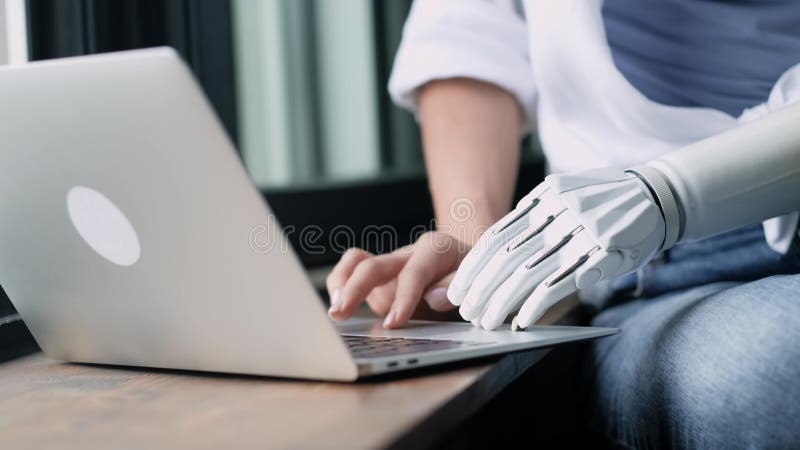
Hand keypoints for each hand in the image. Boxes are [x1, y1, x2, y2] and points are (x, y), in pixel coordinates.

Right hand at [327, 232, 470, 327]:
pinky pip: (353, 270)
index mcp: (434, 249)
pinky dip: (342, 285)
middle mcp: (407, 254)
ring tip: (335, 309)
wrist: (469, 263)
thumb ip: (456, 287)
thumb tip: (433, 297)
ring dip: (342, 285)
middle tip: (341, 312)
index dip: (403, 299)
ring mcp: (390, 266)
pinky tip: (338, 306)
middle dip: (356, 288)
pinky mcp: (380, 278)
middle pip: (374, 264)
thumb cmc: (472, 273)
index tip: (393, 323)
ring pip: (356, 263)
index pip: (413, 273)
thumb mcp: (477, 278)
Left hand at [447, 167, 664, 329]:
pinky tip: (521, 320)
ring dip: (501, 302)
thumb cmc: (608, 200)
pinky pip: (559, 284)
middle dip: (480, 288)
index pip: (497, 236)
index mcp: (544, 197)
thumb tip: (499, 247)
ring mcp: (579, 233)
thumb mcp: (568, 193)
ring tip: (485, 322)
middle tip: (465, 311)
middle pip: (505, 258)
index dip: (474, 265)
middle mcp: (557, 213)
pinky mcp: (600, 254)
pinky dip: (535, 304)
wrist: (660, 195)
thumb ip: (536, 215)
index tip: (459, 287)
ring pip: (527, 274)